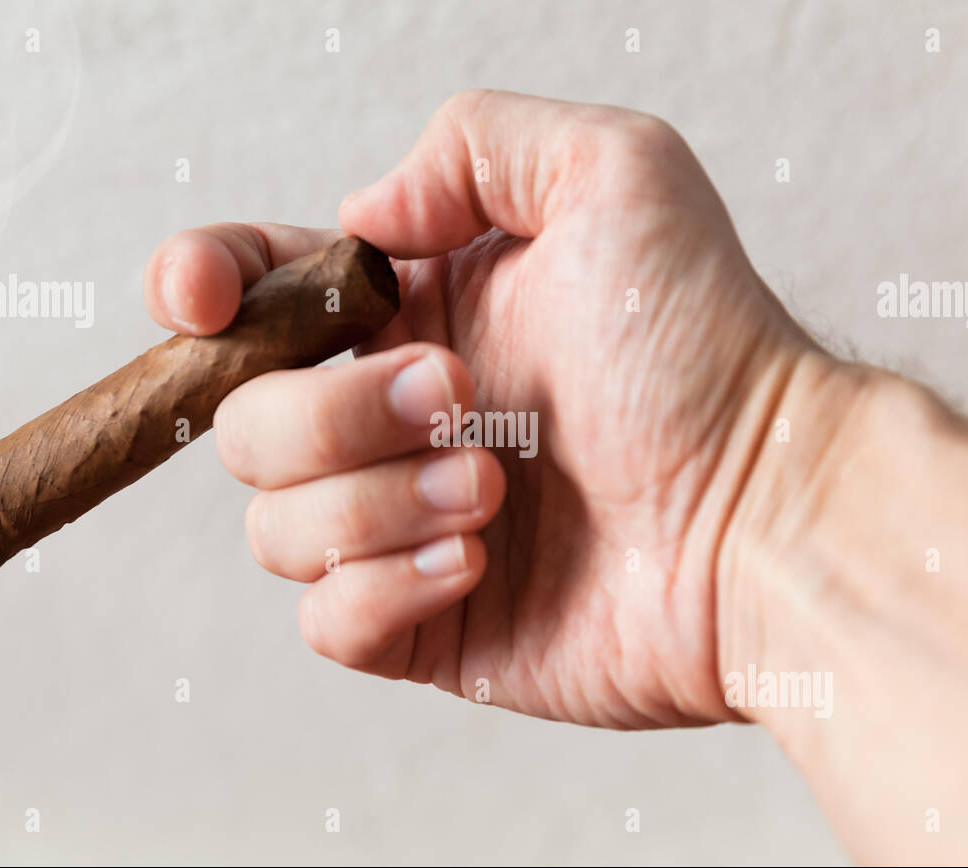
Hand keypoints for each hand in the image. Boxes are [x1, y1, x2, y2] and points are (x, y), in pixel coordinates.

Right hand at [145, 90, 830, 728]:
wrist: (765, 516)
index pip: (258, 293)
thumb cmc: (706, 350)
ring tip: (492, 490)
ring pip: (275, 527)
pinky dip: (384, 588)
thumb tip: (365, 217)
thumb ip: (474, 143)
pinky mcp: (424, 624)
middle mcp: (397, 420)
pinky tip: (476, 562)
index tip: (202, 299)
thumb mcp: (614, 175)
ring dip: (375, 502)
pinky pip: (326, 621)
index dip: (201, 289)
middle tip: (461, 398)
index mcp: (420, 314)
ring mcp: (404, 526)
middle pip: (246, 421)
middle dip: (337, 411)